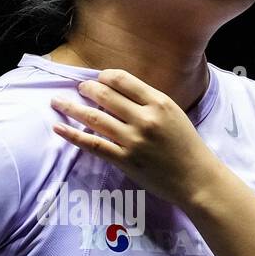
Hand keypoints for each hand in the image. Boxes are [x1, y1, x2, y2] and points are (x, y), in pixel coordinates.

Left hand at [49, 68, 220, 210]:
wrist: (196, 179)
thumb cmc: (186, 145)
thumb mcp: (173, 113)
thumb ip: (148, 101)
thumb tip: (117, 91)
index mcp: (159, 103)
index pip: (123, 80)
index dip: (105, 76)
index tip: (98, 78)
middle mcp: (144, 119)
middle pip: (106, 96)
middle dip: (87, 89)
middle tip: (79, 88)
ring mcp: (133, 141)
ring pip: (94, 119)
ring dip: (72, 108)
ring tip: (58, 102)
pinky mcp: (125, 161)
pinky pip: (93, 145)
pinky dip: (73, 135)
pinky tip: (59, 128)